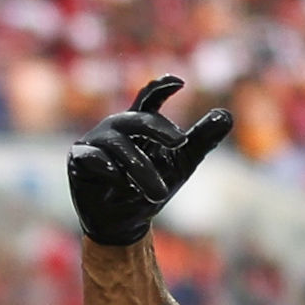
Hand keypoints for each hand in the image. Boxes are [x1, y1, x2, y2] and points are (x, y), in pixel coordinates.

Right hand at [69, 77, 232, 245]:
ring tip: (158, 193)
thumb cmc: (150, 187)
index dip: (161, 87)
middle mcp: (116, 128)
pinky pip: (91, 156)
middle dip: (159, 128)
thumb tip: (226, 115)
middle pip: (137, 119)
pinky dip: (107, 167)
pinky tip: (119, 179)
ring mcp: (95, 142)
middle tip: (181, 141)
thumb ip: (202, 139)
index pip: (149, 99)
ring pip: (120, 146)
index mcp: (139, 125)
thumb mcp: (182, 163)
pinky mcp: (78, 160)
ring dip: (141, 168)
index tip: (179, 82)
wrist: (125, 222)